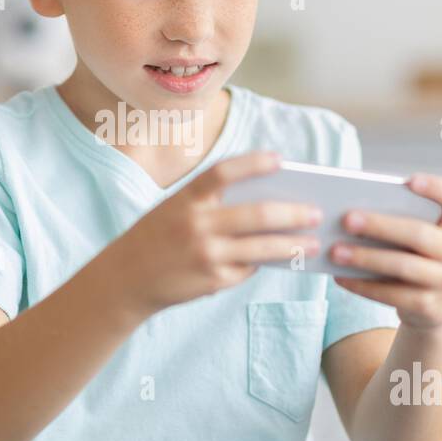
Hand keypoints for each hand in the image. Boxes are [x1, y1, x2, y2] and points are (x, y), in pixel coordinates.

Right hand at [105, 151, 324, 316]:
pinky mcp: (212, 280)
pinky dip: (264, 261)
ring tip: (313, 242)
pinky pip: (248, 268)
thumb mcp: (174, 210)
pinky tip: (280, 259)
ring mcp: (206, 254)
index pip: (223, 171)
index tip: (280, 160)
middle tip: (316, 213)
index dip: (253, 163)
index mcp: (185, 199)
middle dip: (293, 214)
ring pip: (263, 248)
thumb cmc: (158, 237)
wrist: (126, 279)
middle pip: (257, 214)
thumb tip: (267, 207)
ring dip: (293, 245)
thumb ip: (211, 205)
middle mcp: (196, 225)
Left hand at [329, 173, 441, 335]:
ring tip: (335, 251)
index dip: (439, 189)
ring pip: (403, 266)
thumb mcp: (416, 241)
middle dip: (380, 226)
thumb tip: (349, 215)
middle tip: (346, 220)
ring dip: (365, 258)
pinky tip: (340, 277)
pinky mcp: (430, 307)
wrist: (434, 310)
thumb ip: (396, 223)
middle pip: (419, 234)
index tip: (409, 181)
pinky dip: (362, 285)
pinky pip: (391, 294)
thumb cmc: (415, 260)